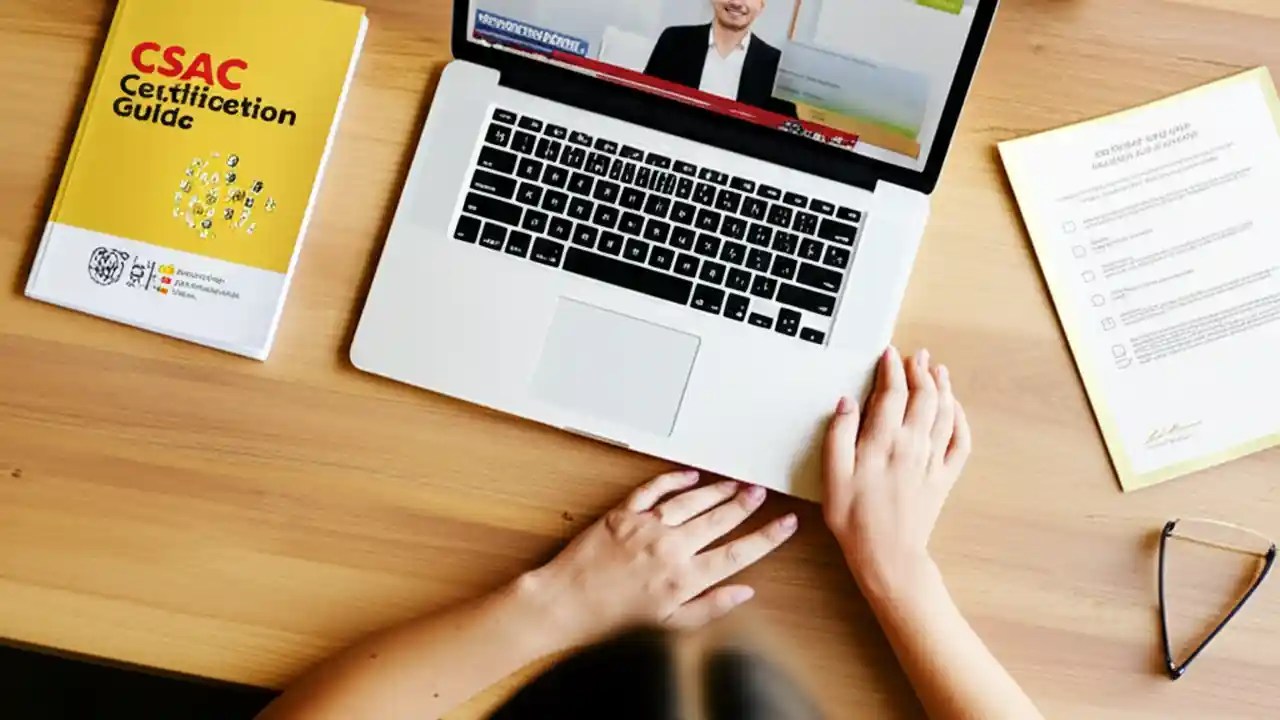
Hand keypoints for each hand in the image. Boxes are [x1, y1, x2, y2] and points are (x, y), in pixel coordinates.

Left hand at [520, 471, 797, 646]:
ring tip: (736, 483)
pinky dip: (675, 479)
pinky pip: (655, 490)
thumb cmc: (614, 617)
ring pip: (693, 501)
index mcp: (684, 578)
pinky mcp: (624, 513)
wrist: (567, 602)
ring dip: (718, 490)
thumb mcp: (669, 625)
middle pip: (719, 520)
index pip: (737, 553)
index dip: (766, 537)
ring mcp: (647, 527)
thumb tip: (743, 591)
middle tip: (762, 492)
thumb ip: (710, 607)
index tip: (785, 523)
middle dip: (745, 504)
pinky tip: (692, 475)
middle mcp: (670, 548)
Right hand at [823, 346, 970, 597]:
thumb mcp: (832, 478)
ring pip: (945, 413)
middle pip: (923, 396)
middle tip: (917, 355)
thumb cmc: (854, 519)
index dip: (891, 369)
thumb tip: (846, 402)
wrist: (889, 557)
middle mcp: (913, 445)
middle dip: (921, 371)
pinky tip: (955, 408)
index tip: (889, 353)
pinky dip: (960, 419)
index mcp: (883, 442)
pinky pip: (960, 441)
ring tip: (937, 370)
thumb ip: (838, 436)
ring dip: (942, 387)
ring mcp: (932, 460)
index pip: (892, 393)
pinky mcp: (944, 477)